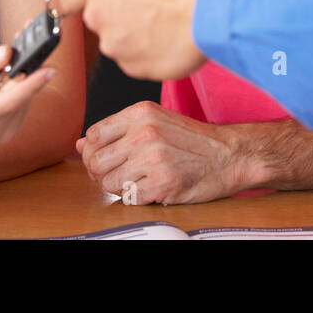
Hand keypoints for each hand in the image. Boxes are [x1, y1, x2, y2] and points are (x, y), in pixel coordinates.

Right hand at [0, 45, 55, 144]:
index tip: (50, 69)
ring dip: (24, 77)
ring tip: (10, 60)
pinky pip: (24, 103)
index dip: (31, 84)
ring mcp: (0, 134)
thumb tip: (9, 54)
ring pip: (25, 99)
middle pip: (20, 98)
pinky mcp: (9, 129)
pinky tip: (11, 76)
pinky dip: (22, 86)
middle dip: (26, 70)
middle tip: (28, 43)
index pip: (9, 102)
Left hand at [54, 0, 210, 80]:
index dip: (74, 4)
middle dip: (117, 17)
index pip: (64, 1)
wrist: (210, 11)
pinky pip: (135, 61)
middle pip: (97, 21)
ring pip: (117, 43)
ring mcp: (113, 45)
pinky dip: (148, 54)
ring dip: (134, 37)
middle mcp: (97, 14)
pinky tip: (168, 40)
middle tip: (147, 8)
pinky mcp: (131, 68)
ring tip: (163, 23)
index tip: (77, 8)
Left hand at [75, 101, 249, 204]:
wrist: (231, 154)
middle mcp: (144, 133)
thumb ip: (118, 131)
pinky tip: (151, 189)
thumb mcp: (156, 122)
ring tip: (136, 182)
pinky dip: (136, 198)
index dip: (94, 151)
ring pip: (108, 183)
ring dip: (118, 188)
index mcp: (141, 113)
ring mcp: (153, 158)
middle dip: (100, 174)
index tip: (105, 159)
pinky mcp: (163, 183)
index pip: (94, 134)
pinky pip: (129, 199)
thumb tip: (81, 144)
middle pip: (95, 161)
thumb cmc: (194, 140)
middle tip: (117, 176)